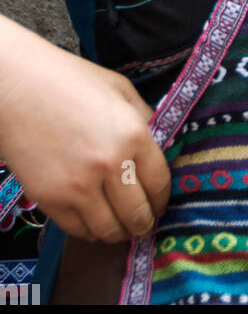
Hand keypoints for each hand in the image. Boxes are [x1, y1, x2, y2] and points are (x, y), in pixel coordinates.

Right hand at [0, 16, 170, 244]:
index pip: (160, 184)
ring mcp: (78, 187)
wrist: (18, 87)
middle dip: (145, 222)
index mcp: (134, 135)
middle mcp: (110, 166)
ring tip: (120, 225)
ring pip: (109, 230)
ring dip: (119, 232)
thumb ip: (144, 119)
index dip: (163, 198)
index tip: (160, 203)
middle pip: (138, 214)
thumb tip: (159, 144)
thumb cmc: (71, 81)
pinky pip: (78, 230)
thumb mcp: (120, 90)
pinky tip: (94, 220)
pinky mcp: (51, 199)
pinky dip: (90, 230)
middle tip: (144, 222)